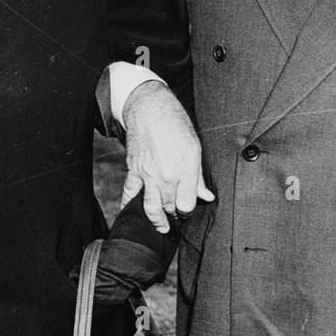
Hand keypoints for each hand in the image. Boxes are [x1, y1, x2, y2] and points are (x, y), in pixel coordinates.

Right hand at [121, 80, 211, 233]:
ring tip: (161, 227)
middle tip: (177, 217)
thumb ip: (199, 176)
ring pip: (150, 207)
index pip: (187, 205)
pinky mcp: (134, 170)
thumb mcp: (195, 147)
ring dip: (156, 220)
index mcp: (185, 170)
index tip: (188, 209)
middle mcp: (167, 176)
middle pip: (170, 208)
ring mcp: (148, 175)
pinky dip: (128, 206)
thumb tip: (206, 195)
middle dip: (174, 216)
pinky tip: (130, 213)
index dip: (188, 211)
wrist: (150, 108)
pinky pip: (129, 194)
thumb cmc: (176, 124)